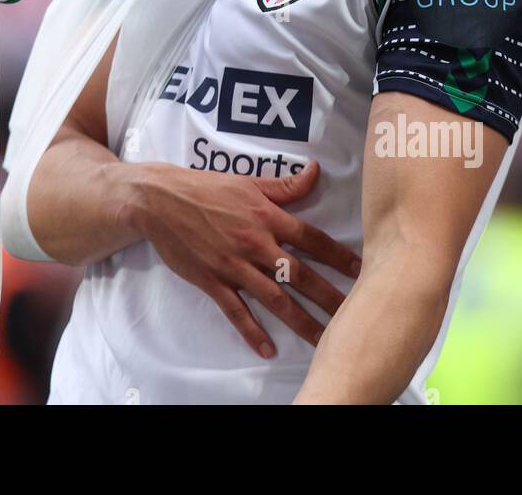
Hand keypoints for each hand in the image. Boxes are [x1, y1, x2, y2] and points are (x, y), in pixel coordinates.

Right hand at [127, 160, 360, 356]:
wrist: (160, 201)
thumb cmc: (205, 188)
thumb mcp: (248, 181)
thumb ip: (284, 186)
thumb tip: (316, 172)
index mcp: (266, 217)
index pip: (311, 238)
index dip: (337, 255)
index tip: (361, 271)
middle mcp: (255, 243)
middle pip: (299, 274)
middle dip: (328, 296)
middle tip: (353, 315)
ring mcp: (233, 265)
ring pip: (274, 298)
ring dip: (300, 321)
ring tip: (324, 340)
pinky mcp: (213, 281)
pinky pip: (236, 311)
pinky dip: (252, 331)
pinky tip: (267, 349)